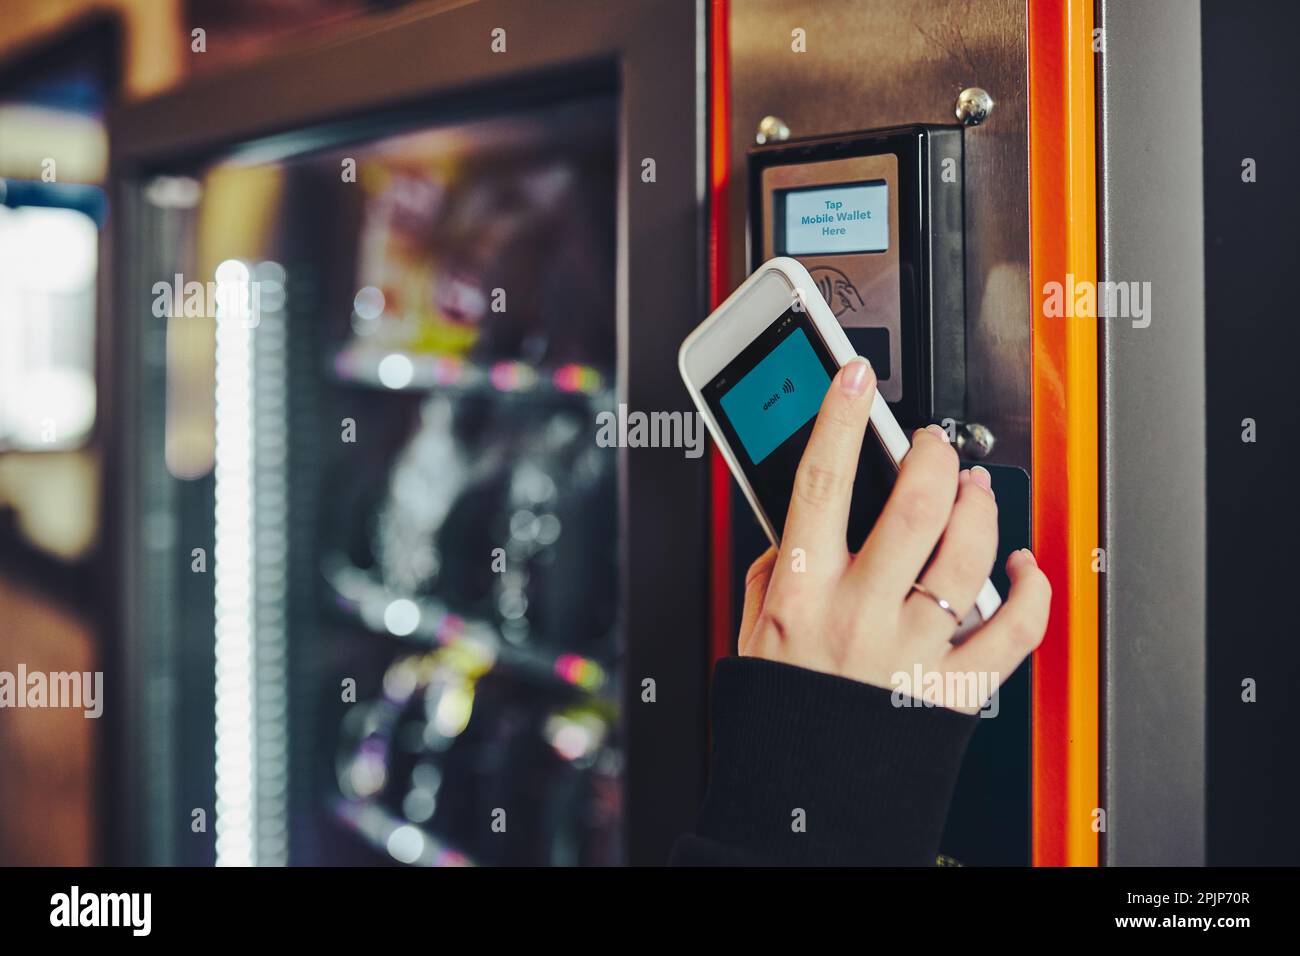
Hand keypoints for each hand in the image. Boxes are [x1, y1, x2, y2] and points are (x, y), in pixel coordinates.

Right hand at [738, 357, 1049, 713]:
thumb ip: (775, 570)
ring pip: (968, 553)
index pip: (822, 482)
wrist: (807, 793)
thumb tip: (799, 526)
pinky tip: (1023, 567)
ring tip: (973, 490)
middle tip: (933, 444)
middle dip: (932, 454)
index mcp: (803, 593)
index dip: (840, 419)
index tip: (854, 378)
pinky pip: (1014, 630)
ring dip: (979, 506)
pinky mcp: (954, 687)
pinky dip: (1032, 591)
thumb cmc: (779, 713)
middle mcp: (859, 614)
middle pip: (913, 505)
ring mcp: (912, 650)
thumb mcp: (754, 630)